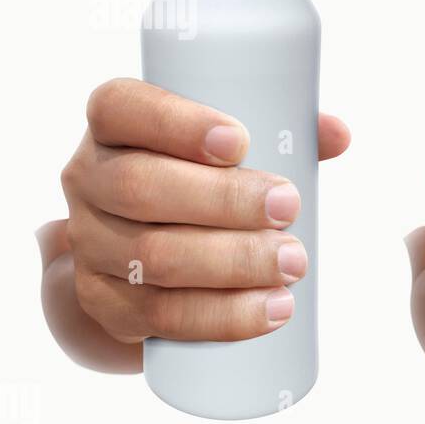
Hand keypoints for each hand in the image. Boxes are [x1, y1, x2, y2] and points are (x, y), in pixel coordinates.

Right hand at [39, 79, 349, 371]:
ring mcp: (89, 243)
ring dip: (231, 263)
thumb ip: (284, 130)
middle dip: (224, 200)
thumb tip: (337, 134)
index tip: (240, 141)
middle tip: (288, 208)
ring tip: (293, 264)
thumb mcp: (230, 146)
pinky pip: (158, 315)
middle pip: (139, 187)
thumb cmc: (202, 177)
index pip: (121, 108)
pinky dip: (221, 315)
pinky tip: (271, 309)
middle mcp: (87, 178)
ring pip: (151, 257)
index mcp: (113, 123)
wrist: (142, 252)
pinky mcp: (104, 302)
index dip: (175, 123)